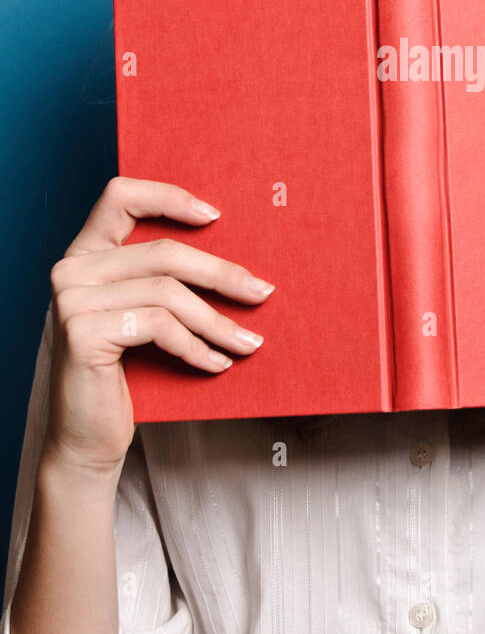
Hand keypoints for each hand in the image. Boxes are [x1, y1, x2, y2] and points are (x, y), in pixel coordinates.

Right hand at [44, 177, 275, 474]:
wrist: (89, 438)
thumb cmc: (126, 374)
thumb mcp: (143, 315)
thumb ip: (163, 279)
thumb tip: (239, 262)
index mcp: (85, 253)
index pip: (121, 196)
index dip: (170, 197)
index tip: (216, 217)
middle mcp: (71, 269)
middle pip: (163, 252)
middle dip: (222, 273)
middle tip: (263, 292)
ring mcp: (72, 300)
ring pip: (167, 292)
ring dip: (218, 320)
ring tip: (248, 343)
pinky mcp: (82, 333)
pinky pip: (159, 326)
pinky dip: (197, 346)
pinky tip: (217, 364)